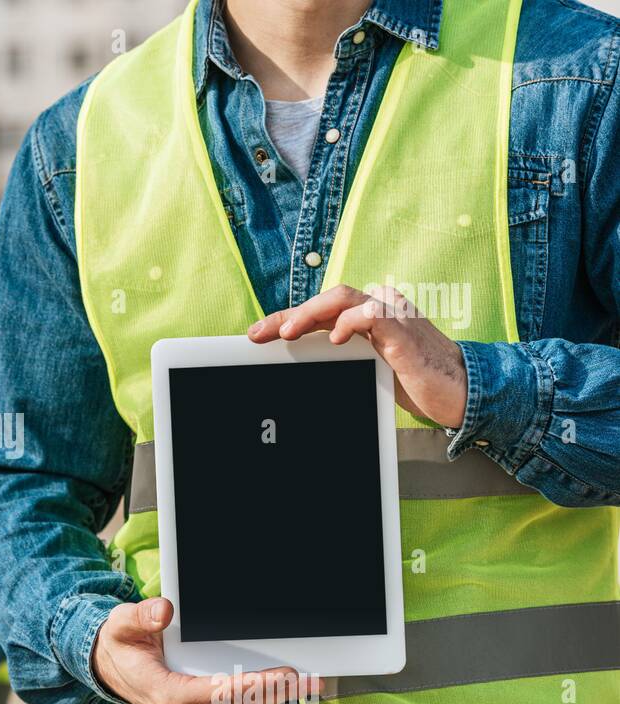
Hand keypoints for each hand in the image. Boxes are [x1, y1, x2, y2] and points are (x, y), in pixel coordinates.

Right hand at [92, 597, 321, 703]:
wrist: (112, 671)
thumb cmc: (121, 646)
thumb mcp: (121, 625)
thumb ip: (141, 617)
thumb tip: (164, 610)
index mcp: (166, 695)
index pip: (218, 693)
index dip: (253, 685)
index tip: (283, 676)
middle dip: (277, 692)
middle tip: (313, 681)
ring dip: (274, 696)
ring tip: (308, 682)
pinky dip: (262, 697)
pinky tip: (284, 685)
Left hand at [247, 284, 468, 428]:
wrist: (461, 391)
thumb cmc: (415, 380)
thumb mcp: (369, 367)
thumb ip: (342, 359)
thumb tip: (300, 365)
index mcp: (368, 316)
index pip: (321, 310)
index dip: (286, 318)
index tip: (256, 335)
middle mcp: (379, 308)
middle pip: (327, 298)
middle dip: (289, 314)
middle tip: (260, 334)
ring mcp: (394, 316)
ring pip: (345, 298)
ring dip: (311, 313)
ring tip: (288, 333)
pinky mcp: (405, 332)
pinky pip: (374, 314)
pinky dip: (351, 321)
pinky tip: (336, 337)